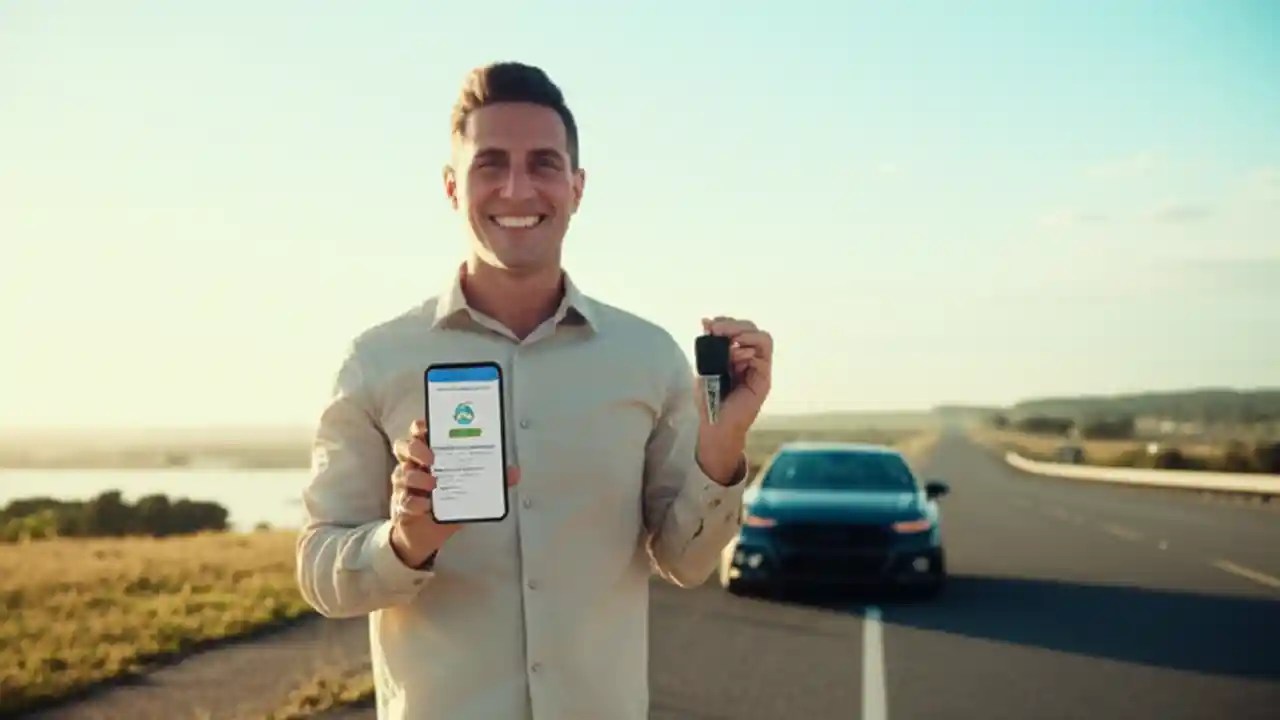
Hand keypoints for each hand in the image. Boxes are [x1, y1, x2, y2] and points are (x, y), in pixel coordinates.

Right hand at [389, 419, 520, 567]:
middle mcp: (412, 465)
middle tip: (432, 458)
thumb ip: (490, 479)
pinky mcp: (402, 506)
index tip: (429, 427)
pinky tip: (427, 505)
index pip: (417, 432)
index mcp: (426, 454)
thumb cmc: (444, 503)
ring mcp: (404, 485)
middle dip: (416, 448)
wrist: (426, 534)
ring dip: (419, 477)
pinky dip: (416, 502)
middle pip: (404, 446)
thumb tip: (514, 472)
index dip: (420, 427)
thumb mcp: (468, 489)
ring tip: (434, 484)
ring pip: (403, 473)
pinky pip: (405, 500)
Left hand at [695, 316, 772, 483]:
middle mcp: (748, 359)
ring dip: (744, 331)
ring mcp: (758, 367)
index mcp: (734, 355)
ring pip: (761, 337)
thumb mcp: (705, 367)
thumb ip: (708, 346)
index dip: (725, 322)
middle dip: (734, 324)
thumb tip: (706, 321)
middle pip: (750, 329)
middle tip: (717, 329)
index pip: (736, 329)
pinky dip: (752, 343)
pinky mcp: (764, 376)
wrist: (715, 425)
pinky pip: (765, 351)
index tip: (709, 324)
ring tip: (728, 337)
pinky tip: (737, 348)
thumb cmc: (708, 400)